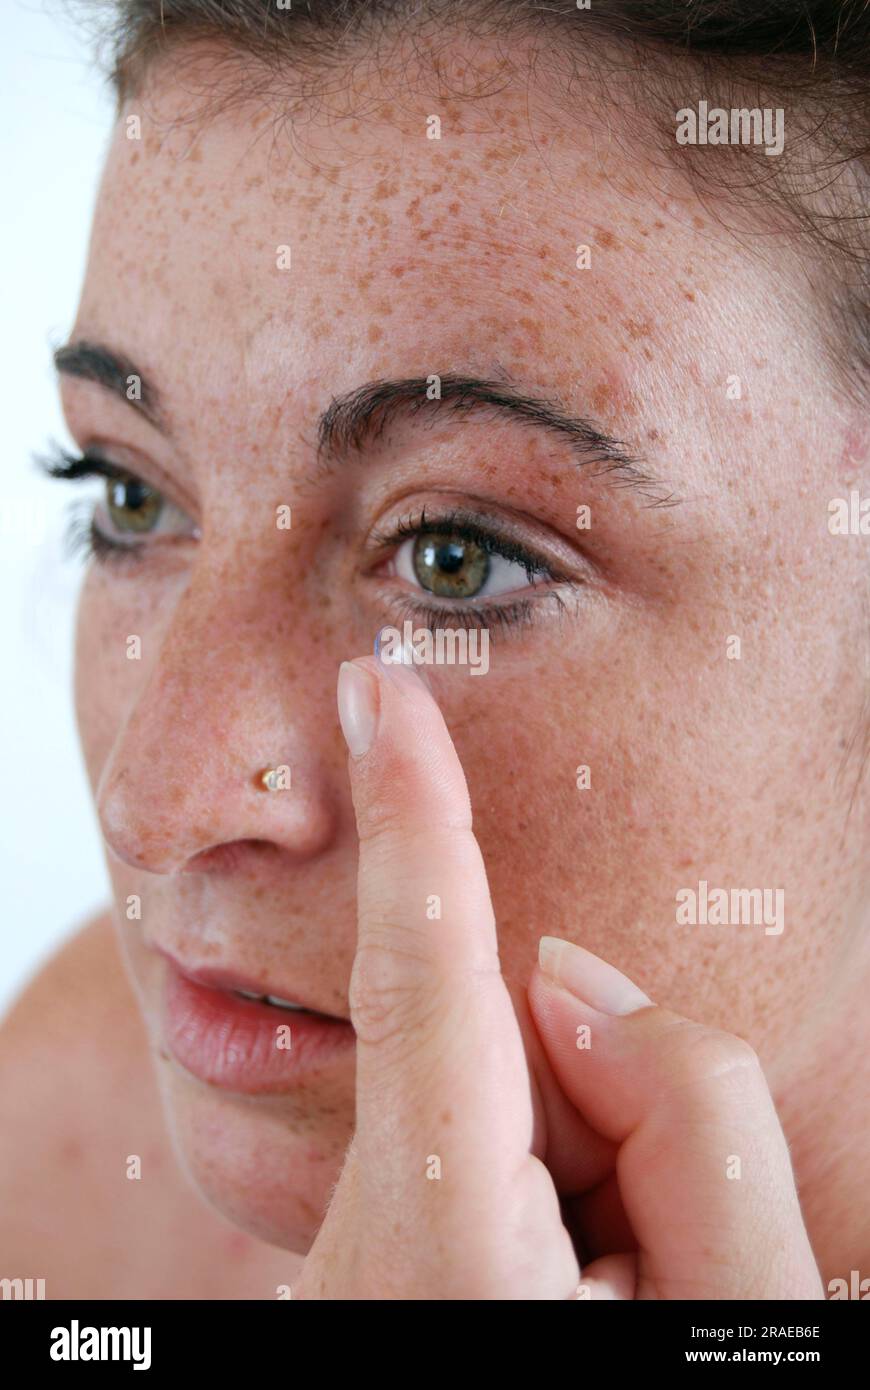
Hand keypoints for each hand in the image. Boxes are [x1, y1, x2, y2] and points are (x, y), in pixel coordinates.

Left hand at [292, 653, 822, 1299]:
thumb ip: (691, 1117)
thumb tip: (570, 978)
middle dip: (632, 1105)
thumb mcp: (734, 1314)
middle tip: (648, 1252)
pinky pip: (521, 1154)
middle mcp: (388, 1231)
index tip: (377, 689)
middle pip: (549, 1049)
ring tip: (624, 1283)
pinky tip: (590, 1268)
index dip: (413, 811)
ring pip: (556, 1100)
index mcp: (442, 1252)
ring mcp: (380, 1245)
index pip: (426, 972)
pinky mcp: (400, 1248)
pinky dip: (588, 1193)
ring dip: (624, 1172)